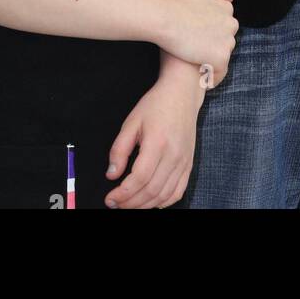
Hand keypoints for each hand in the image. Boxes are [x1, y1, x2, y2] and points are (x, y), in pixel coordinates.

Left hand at [103, 75, 202, 208]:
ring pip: (164, 195)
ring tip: (129, 205)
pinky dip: (164, 202)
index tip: (110, 199)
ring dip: (145, 205)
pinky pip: (178, 191)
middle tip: (116, 204)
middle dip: (131, 203)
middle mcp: (173, 155)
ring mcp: (184, 161)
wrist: (182, 93)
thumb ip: (119, 149)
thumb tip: (111, 174)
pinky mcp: (189, 164)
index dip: (123, 193)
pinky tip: (151, 202)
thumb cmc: (156, 105)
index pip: (140, 178)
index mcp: (157, 142)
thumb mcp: (132, 122)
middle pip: (152, 190)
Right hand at [161, 0, 237, 86]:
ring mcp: (227, 41)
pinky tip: (200, 79)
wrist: (165, 19)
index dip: (209, 34)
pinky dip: (211, 77)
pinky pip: (219, 72)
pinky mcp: (221, 57)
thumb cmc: (175, 3)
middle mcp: (231, 24)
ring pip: (223, 56)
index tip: (196, 39)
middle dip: (212, 47)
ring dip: (211, 61)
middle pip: (225, 41)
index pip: (224, 26)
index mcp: (226, 9)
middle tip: (193, 52)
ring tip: (194, 66)